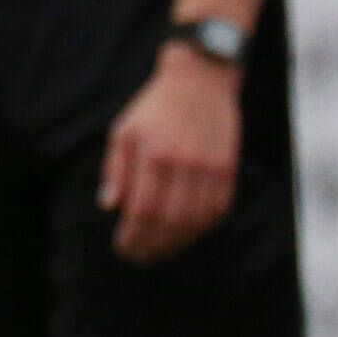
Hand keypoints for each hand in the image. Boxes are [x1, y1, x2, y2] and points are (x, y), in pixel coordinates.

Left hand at [100, 44, 241, 264]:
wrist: (200, 80)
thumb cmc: (156, 106)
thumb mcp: (125, 130)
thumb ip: (116, 169)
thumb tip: (110, 206)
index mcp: (154, 153)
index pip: (142, 209)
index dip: (133, 235)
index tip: (124, 248)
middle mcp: (184, 162)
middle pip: (169, 221)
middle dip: (153, 245)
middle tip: (141, 257)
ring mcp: (210, 167)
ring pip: (195, 220)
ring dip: (177, 242)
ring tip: (161, 250)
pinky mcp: (228, 168)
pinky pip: (218, 209)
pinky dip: (202, 227)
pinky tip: (187, 233)